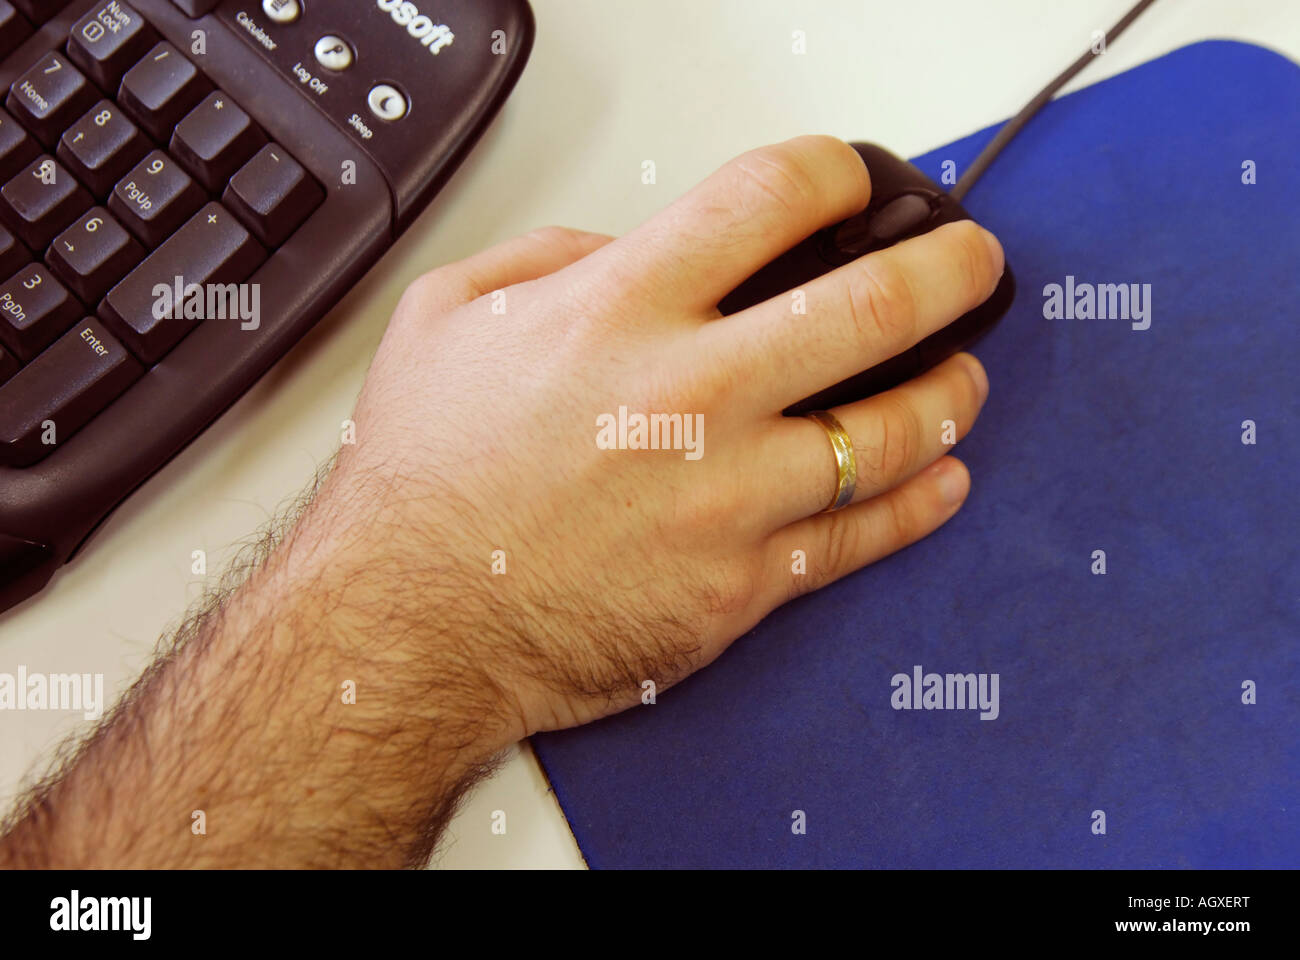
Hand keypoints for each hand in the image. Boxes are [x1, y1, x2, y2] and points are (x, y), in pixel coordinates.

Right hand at [297, 134, 1003, 743]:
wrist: (410, 623)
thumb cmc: (423, 484)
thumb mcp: (446, 318)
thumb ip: (548, 258)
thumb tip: (626, 248)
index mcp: (618, 312)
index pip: (768, 199)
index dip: (833, 173)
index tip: (853, 182)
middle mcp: (688, 395)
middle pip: (869, 307)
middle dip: (947, 271)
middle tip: (972, 263)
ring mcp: (725, 496)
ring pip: (887, 432)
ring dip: (949, 395)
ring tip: (965, 378)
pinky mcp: (738, 584)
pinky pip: (858, 540)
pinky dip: (920, 506)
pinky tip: (944, 482)